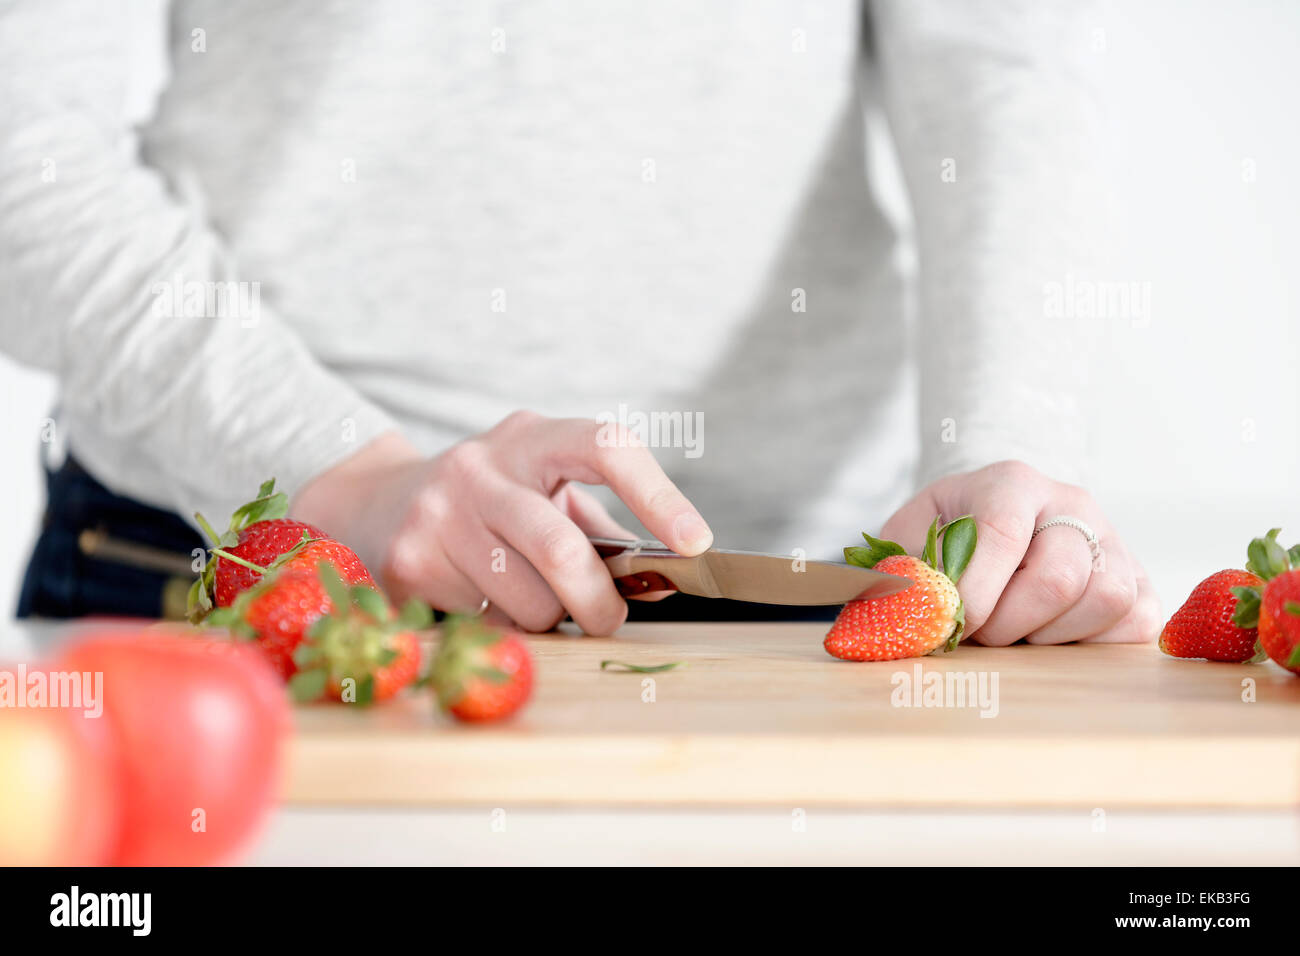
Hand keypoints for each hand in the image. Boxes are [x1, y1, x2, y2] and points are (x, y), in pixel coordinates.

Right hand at [290, 411, 711, 634]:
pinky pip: (485, 622)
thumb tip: (663, 579)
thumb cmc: (490, 504)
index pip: (604, 447)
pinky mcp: (410, 562)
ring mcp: (439, 513)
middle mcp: (481, 466)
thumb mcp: (544, 492)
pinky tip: (485, 601)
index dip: (657, 495)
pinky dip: (504, 629)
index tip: (694, 542)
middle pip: (561, 548)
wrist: (377, 503)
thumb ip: (601, 531)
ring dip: (546, 619)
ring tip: (532, 601)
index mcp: (532, 438)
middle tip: (606, 618)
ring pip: (526, 599)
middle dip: (597, 601)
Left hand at [879, 461, 1160, 644]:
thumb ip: (900, 567)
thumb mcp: (911, 537)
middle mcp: (1072, 504)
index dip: (975, 590)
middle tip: (980, 632)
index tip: (953, 622)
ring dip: (1049, 635)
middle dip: (1008, 622)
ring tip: (1016, 631)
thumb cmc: (950, 536)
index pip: (1001, 534)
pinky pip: (1134, 622)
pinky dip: (1090, 644)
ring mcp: (1113, 541)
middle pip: (1057, 577)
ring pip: (1103, 599)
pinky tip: (1052, 636)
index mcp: (1011, 483)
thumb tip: (898, 610)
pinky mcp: (1139, 581)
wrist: (997, 526)